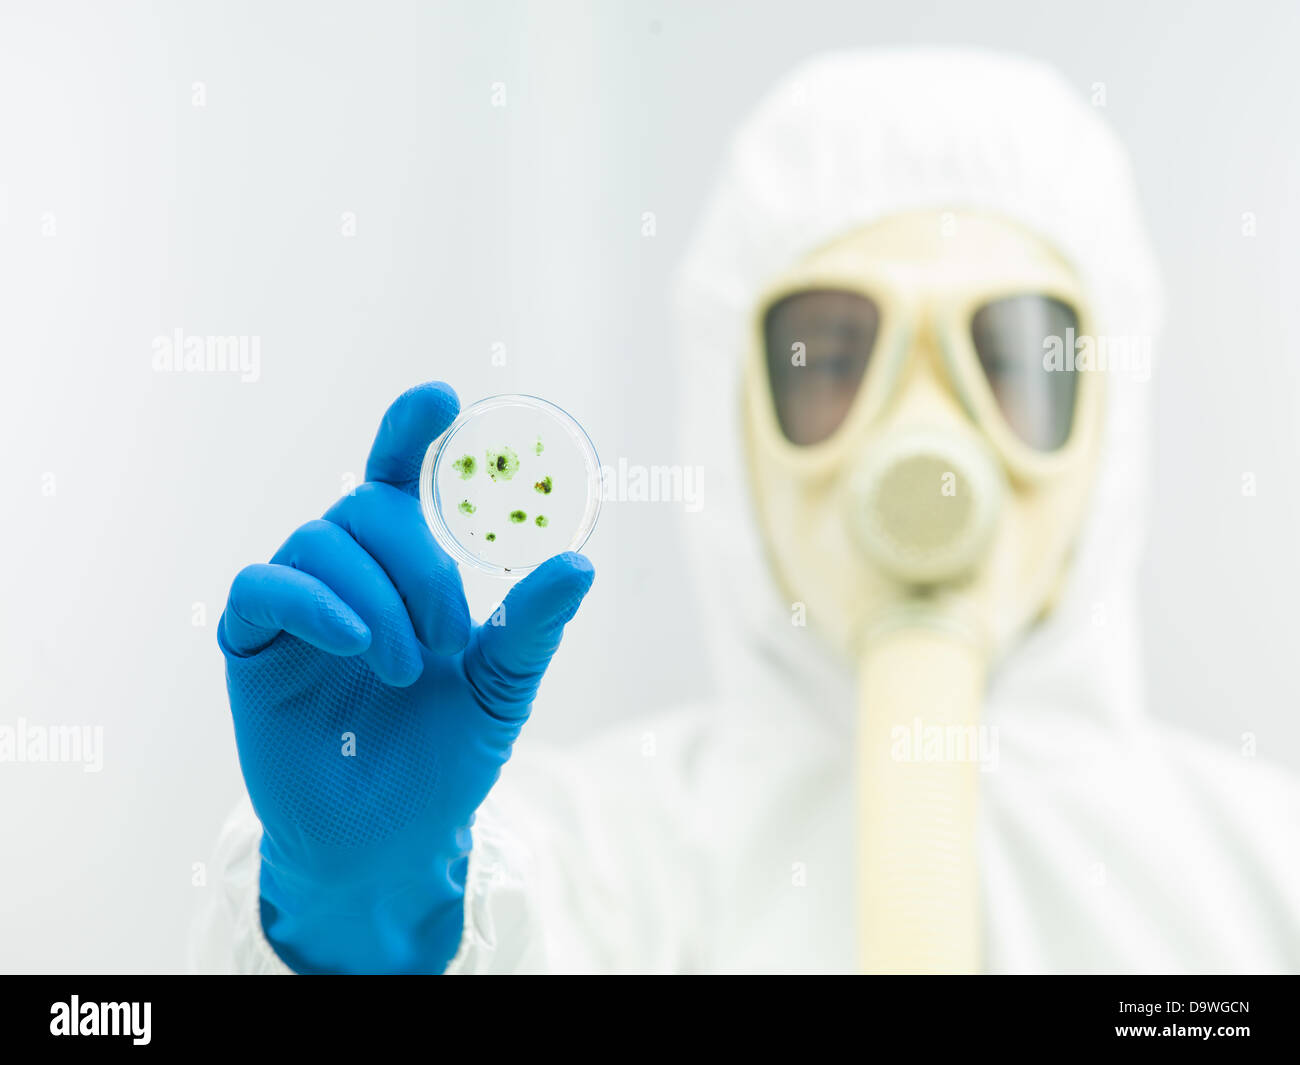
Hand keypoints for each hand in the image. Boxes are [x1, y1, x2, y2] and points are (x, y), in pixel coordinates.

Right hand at [217, 381, 594, 972]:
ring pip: (319, 540)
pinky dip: (314, 602)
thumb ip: (532, 625)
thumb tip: (579, 562)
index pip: (400, 478)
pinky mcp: (252, 643)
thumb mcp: (501, 688)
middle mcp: (349, 573)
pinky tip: (355, 643)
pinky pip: (263, 585)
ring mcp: (298, 605)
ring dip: (376, 597)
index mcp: (406, 571)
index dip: (411, 430)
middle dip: (417, 561)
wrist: (390, 840)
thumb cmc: (444, 758)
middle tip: (448, 636)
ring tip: (406, 668)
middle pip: (365, 505)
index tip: (440, 398)